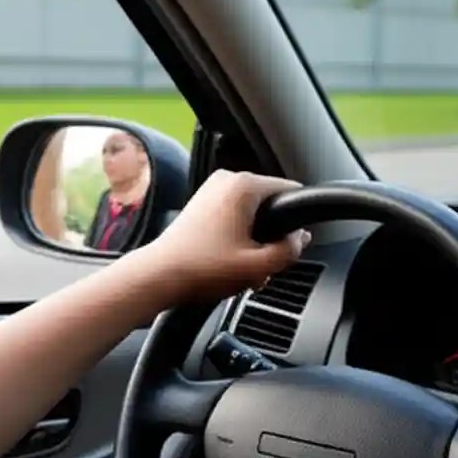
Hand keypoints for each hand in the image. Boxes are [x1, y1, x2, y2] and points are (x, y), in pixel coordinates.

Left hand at [145, 170, 310, 302]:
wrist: (158, 277)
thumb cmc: (203, 269)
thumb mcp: (258, 266)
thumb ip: (289, 250)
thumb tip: (300, 238)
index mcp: (244, 185)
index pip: (291, 192)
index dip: (296, 222)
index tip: (288, 246)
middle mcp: (228, 179)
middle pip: (270, 206)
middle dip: (272, 235)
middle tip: (262, 264)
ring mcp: (212, 191)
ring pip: (252, 214)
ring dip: (255, 241)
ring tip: (245, 267)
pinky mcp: (201, 205)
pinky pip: (234, 217)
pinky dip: (238, 238)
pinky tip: (231, 263)